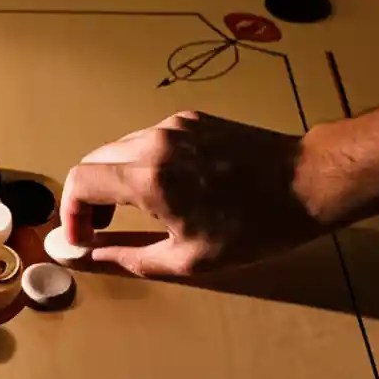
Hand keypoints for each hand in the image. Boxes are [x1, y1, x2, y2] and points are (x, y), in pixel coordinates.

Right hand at [61, 111, 345, 276]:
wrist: (307, 183)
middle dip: (87, 198)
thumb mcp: (189, 260)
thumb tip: (95, 256)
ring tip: (133, 211)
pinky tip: (165, 189)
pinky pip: (147, 140)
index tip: (82, 237)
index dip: (71, 214)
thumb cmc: (254, 227)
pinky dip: (139, 164)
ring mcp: (173, 125)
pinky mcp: (191, 119)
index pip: (79, 182)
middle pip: (92, 162)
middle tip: (101, 228)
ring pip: (118, 149)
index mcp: (148, 178)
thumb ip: (132, 258)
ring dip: (112, 181)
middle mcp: (153, 142)